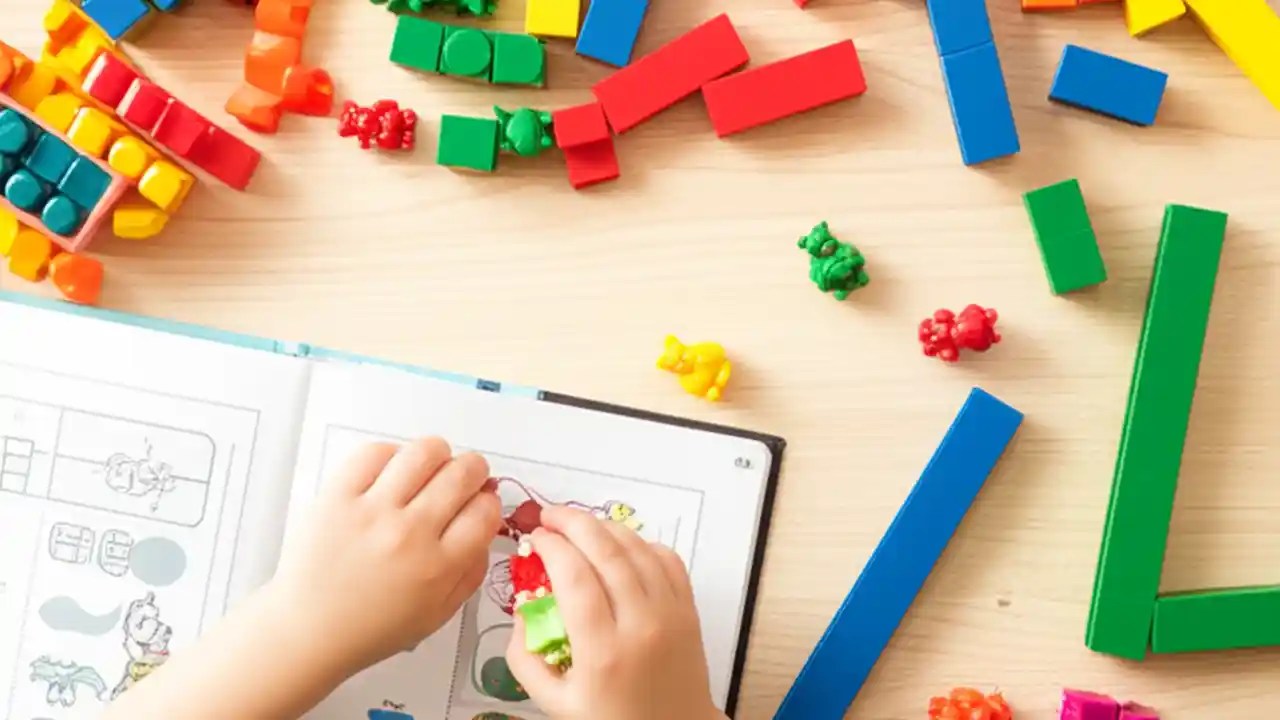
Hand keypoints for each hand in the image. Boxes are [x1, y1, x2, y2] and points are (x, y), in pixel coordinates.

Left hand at [270, 437, 500, 674]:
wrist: (308, 629)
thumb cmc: (371, 627)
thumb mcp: (437, 614)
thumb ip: (470, 573)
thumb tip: (486, 529)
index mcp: (438, 567)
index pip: (485, 511)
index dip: (488, 502)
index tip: (479, 504)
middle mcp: (410, 534)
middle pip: (462, 474)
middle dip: (473, 470)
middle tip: (463, 478)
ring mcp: (372, 511)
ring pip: (424, 452)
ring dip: (437, 454)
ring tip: (429, 468)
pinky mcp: (337, 496)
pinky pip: (375, 452)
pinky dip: (391, 455)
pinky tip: (390, 473)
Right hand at [506, 506, 726, 719]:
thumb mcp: (554, 702)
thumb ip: (525, 657)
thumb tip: (521, 610)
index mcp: (603, 653)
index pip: (574, 578)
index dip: (552, 547)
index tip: (536, 538)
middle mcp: (640, 625)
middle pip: (606, 552)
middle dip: (573, 523)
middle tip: (550, 516)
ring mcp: (670, 613)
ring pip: (637, 548)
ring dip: (604, 527)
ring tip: (579, 525)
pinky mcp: (688, 608)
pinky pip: (666, 558)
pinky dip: (640, 543)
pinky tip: (619, 546)